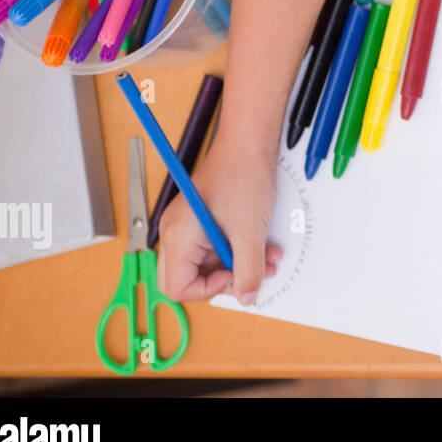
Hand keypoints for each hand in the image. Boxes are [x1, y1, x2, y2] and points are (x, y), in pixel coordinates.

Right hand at [157, 134, 281, 304]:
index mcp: (177, 237)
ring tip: (268, 259)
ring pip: (205, 263)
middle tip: (251, 274)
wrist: (249, 144)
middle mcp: (174, 232)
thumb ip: (248, 271)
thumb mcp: (250, 233)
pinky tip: (261, 247)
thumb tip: (247, 297)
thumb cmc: (244, 177)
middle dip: (223, 280)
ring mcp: (185, 225)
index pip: (177, 287)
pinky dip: (235, 250)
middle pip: (187, 278)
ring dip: (236, 265)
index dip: (209, 290)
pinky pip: (212, 246)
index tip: (235, 278)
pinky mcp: (199, 219)